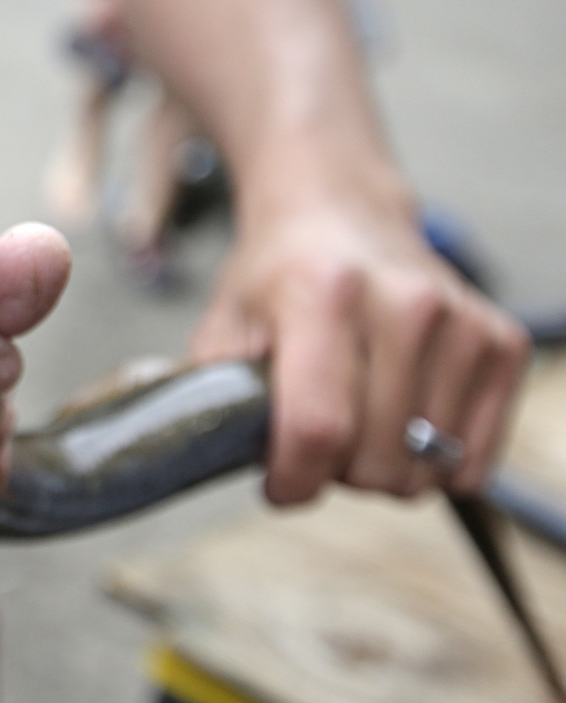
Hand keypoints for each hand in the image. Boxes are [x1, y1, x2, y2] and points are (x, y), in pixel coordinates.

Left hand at [189, 183, 529, 504]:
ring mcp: (461, 322)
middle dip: (333, 471)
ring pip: (423, 470)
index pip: (317, 430)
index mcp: (321, 293)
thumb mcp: (222, 330)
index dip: (292, 479)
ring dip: (381, 465)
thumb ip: (211, 402)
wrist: (340, 214)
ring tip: (356, 415)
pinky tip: (400, 417)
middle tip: (316, 430)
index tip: (279, 481)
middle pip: (374, 463)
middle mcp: (404, 302)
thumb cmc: (276, 279)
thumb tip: (208, 464)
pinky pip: (471, 461)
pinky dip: (432, 460)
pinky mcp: (501, 343)